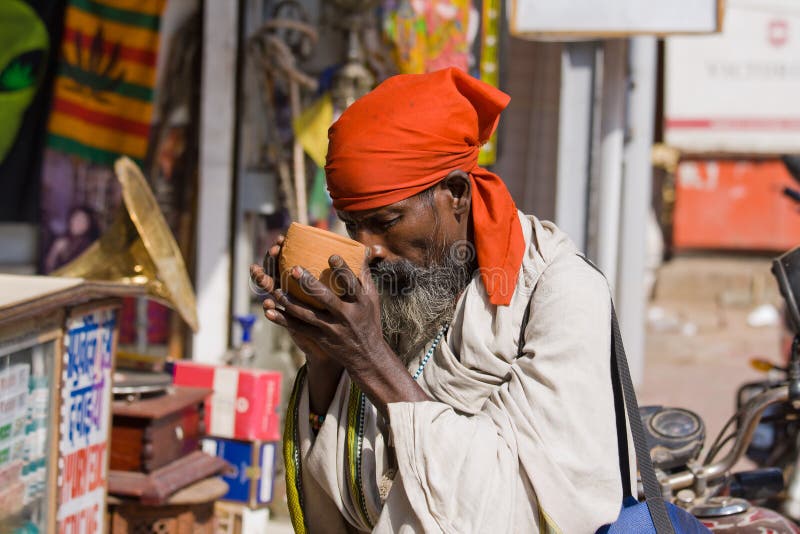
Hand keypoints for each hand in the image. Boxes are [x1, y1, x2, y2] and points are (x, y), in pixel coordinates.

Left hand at [259, 251, 385, 373]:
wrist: (367, 356)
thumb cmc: (369, 321)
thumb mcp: (373, 299)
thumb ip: (364, 276)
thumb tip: (361, 250)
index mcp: (361, 302)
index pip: (352, 284)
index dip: (342, 270)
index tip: (331, 256)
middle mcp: (346, 315)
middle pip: (325, 298)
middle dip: (308, 283)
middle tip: (293, 268)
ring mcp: (332, 328)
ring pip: (307, 314)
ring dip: (290, 302)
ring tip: (275, 290)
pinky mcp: (321, 338)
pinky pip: (299, 328)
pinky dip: (283, 320)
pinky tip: (269, 311)